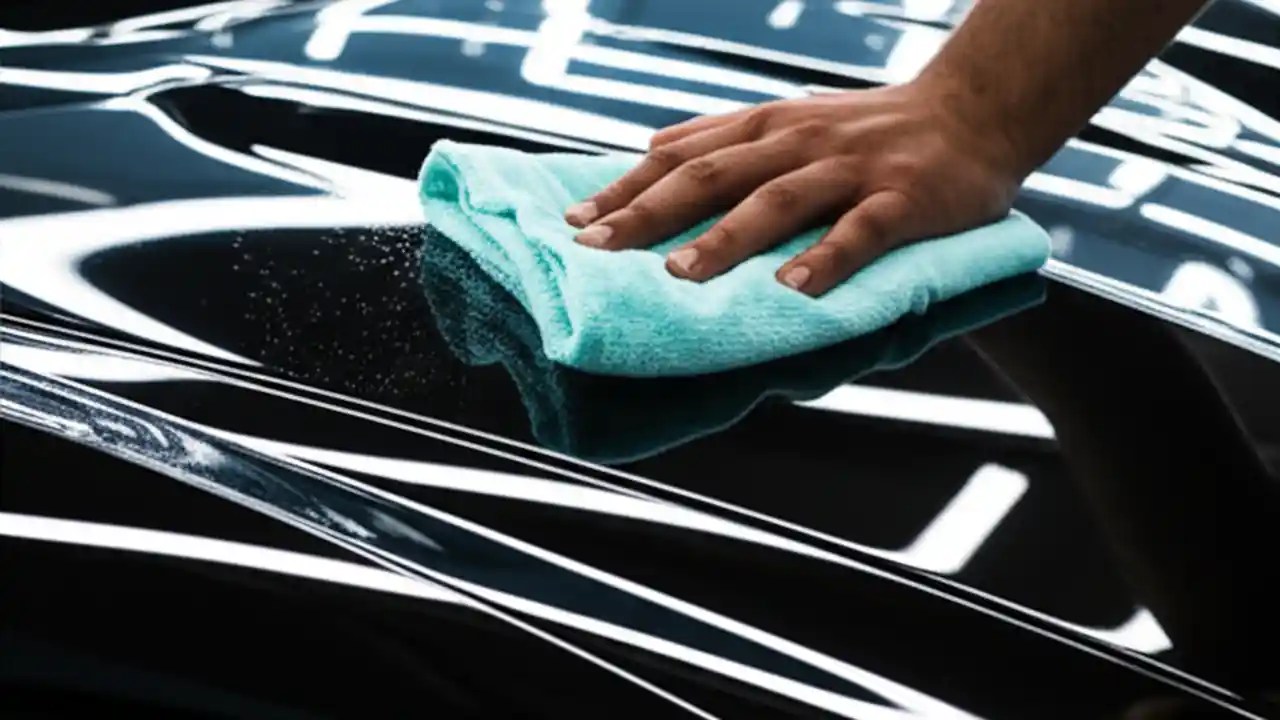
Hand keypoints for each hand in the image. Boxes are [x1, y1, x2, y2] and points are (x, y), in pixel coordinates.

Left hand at [564, 80, 1023, 296]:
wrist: (973, 109)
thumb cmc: (870, 126)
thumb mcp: (790, 116)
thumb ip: (724, 132)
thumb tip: (652, 146)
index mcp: (766, 126)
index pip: (682, 157)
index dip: (627, 188)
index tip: (575, 223)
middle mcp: (799, 142)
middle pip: (713, 177)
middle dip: (651, 214)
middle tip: (598, 251)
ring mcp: (852, 169)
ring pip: (779, 201)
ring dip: (727, 238)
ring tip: (679, 275)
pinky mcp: (905, 197)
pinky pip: (863, 229)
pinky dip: (828, 257)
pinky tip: (795, 290)